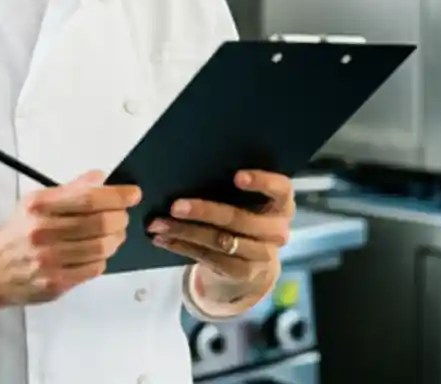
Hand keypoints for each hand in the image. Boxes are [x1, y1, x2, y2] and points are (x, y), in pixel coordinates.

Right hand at [0, 170, 141, 305]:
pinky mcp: (55, 283)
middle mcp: (42, 232)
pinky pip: (94, 269)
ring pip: (101, 247)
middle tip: (123, 216)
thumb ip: (70, 190)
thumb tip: (99, 178)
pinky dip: (102, 258)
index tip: (132, 194)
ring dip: (115, 239)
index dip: (116, 195)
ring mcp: (49, 260)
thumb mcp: (36, 203)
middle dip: (120, 218)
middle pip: (99, 223)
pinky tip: (97, 252)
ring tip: (114, 234)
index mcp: (39, 207)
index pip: (88, 198)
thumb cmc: (18, 233)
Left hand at [148, 170, 293, 287]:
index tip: (237, 176)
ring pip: (220, 242)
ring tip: (159, 224)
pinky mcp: (243, 272)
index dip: (261, 182)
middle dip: (204, 212)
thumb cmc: (247, 213)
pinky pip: (210, 259)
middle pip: (240, 220)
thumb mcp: (250, 199)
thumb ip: (233, 186)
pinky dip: (183, 247)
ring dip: (185, 232)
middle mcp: (277, 230)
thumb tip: (191, 168)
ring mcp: (262, 255)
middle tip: (175, 206)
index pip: (280, 189)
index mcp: (282, 204)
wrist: (257, 257)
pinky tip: (163, 239)